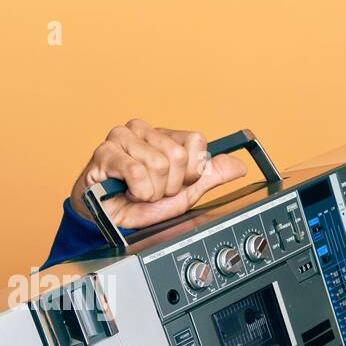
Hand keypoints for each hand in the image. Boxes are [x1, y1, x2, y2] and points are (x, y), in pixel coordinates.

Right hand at [69, 119, 247, 228]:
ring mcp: (122, 136)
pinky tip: (127, 191)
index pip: (196, 142)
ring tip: (139, 191)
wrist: (112, 216)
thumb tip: (240, 166)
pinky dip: (138, 192)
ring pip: (158, 166)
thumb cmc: (143, 200)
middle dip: (170, 185)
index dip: (191, 171)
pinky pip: (137, 174)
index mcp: (165, 135)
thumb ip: (212, 176)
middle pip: (177, 156)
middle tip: (154, 190)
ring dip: (152, 191)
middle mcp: (144, 129)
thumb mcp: (185, 191)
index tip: (177, 182)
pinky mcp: (105, 151)